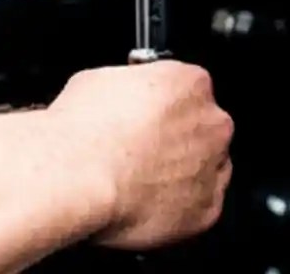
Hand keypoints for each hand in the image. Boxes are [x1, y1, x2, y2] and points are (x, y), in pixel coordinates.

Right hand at [45, 63, 233, 250]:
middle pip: (204, 128)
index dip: (163, 106)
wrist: (77, 178)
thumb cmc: (83, 130)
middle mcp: (211, 123)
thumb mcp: (99, 81)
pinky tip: (147, 206)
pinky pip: (200, 207)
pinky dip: (179, 209)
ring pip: (206, 168)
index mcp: (190, 83)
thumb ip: (130, 87)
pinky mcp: (206, 209)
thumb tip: (122, 99)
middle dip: (178, 139)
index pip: (188, 89)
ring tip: (141, 183)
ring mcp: (212, 167)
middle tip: (141, 152)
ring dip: (183, 174)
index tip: (147, 117)